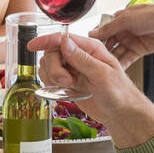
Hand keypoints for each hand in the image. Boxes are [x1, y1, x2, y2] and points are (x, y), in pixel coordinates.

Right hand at [28, 33, 153, 148]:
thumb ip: (82, 59)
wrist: (121, 113)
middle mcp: (80, 56)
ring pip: (49, 66)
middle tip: (66, 81)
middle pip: (52, 53)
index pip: (63, 38)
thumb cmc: (120, 93)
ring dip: (53, 77)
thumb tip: (64, 43)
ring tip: (70, 87)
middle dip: (54, 68)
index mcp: (90, 48)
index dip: (46, 41)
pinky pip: (50, 78)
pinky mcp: (68, 82)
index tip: (32, 46)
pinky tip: (66, 91)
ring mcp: (73, 69)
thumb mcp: (102, 74)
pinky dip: (52, 85)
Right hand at [88, 2, 153, 68]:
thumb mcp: (126, 19)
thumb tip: (93, 33)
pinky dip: (121, 65)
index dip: (93, 41)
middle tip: (90, 62)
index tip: (85, 49)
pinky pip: (127, 59)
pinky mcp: (139, 50)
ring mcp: (131, 41)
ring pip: (116, 53)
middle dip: (99, 53)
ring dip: (109, 61)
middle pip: (107, 45)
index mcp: (118, 21)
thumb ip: (109, 28)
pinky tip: (113, 71)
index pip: (101, 32)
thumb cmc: (153, 14)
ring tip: (99, 69)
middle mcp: (123, 31)